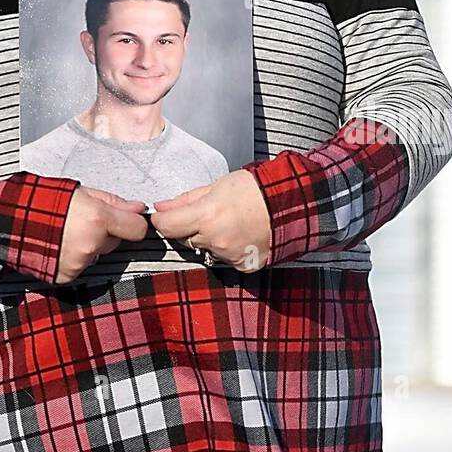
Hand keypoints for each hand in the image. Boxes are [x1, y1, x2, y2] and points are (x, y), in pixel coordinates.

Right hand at [55, 187, 149, 283]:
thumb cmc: (47, 201)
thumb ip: (114, 202)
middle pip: (115, 242)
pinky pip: (82, 267)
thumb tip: (140, 209)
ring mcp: (79, 263)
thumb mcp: (82, 192)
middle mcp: (91, 245)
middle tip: (85, 222)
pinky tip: (61, 246)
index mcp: (98, 219)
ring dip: (89, 246)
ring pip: (98, 254)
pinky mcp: (67, 276)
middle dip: (106, 233)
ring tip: (68, 233)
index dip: (133, 223)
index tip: (128, 220)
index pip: (137, 229)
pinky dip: (75, 258)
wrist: (13, 220)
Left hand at [149, 169, 271, 272]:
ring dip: (208, 239)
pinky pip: (224, 259)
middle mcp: (216, 240)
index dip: (161, 220)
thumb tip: (161, 207)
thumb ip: (186, 200)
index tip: (162, 216)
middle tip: (204, 214)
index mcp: (207, 216)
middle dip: (187, 228)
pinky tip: (238, 234)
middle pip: (185, 239)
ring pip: (205, 250)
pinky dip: (226, 249)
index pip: (167, 226)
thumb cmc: (255, 189)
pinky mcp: (243, 266)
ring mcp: (230, 256)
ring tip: (227, 222)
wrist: (290, 204)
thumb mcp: (216, 186)